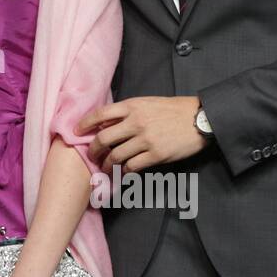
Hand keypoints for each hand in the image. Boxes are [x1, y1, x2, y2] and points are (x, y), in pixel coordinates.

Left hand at [76, 96, 206, 172]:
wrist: (199, 118)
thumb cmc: (173, 110)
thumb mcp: (148, 103)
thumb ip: (128, 112)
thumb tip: (107, 123)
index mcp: (133, 106)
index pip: (100, 114)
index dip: (85, 123)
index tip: (76, 131)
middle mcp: (136, 122)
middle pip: (103, 138)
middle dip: (93, 149)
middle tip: (91, 156)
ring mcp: (145, 139)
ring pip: (116, 155)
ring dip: (107, 164)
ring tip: (106, 167)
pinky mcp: (156, 155)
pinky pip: (132, 166)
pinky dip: (125, 171)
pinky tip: (124, 173)